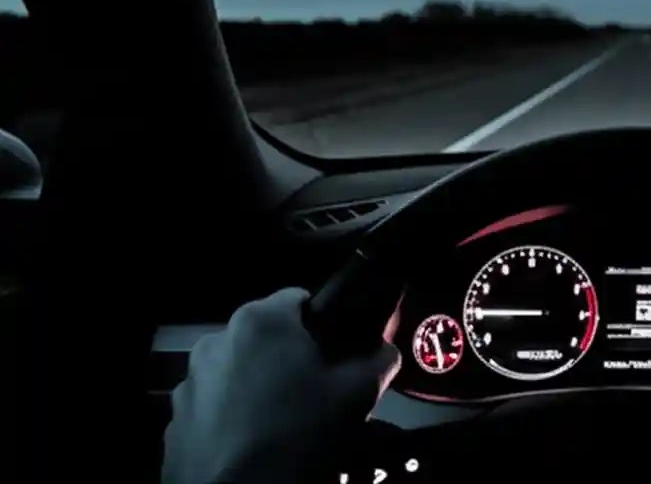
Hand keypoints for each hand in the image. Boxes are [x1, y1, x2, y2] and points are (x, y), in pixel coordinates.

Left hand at [162, 288, 400, 483]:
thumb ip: (378, 360)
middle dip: (288, 357)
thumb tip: (383, 351)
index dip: (324, 325)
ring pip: (237, 370)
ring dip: (257, 385)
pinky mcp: (176, 418)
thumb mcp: (357, 394)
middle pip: (265, 336)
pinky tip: (252, 441)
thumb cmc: (298, 433)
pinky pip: (214, 405)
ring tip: (281, 422)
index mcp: (261, 321)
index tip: (335, 355)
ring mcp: (190, 381)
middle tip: (314, 393)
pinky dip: (232, 415)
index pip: (299, 299)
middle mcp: (217, 340)